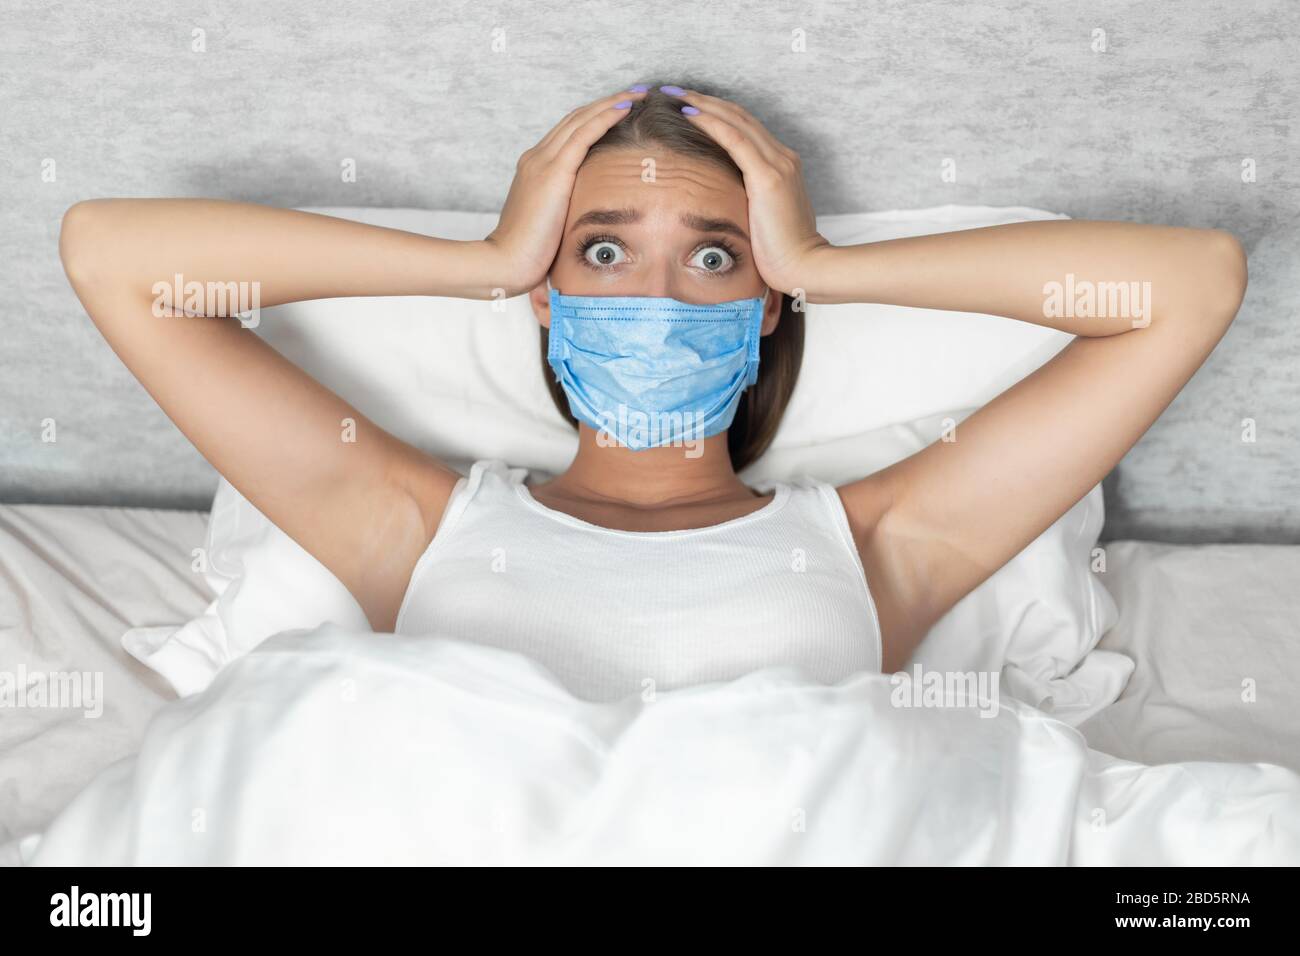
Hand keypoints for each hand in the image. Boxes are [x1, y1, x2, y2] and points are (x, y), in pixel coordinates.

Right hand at [483, 89, 647, 296]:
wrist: (505, 262)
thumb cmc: (528, 254)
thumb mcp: (551, 225)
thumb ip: (566, 212)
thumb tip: (588, 219)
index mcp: (536, 169)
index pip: (569, 132)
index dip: (596, 117)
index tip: (622, 110)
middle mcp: (537, 158)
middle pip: (576, 118)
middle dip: (607, 102)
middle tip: (637, 92)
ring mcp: (543, 162)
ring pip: (581, 119)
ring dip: (612, 103)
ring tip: (638, 93)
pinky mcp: (553, 172)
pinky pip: (584, 135)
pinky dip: (606, 117)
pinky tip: (626, 108)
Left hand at [672, 88, 831, 296]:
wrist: (805, 267)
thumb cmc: (781, 253)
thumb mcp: (762, 219)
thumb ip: (747, 202)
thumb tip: (720, 203)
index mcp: (781, 166)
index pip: (745, 128)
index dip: (715, 113)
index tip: (686, 105)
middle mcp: (782, 157)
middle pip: (738, 116)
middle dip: (704, 100)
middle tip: (671, 90)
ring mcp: (778, 164)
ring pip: (735, 120)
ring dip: (702, 104)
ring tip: (672, 94)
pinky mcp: (768, 176)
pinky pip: (734, 139)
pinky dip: (710, 122)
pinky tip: (688, 113)